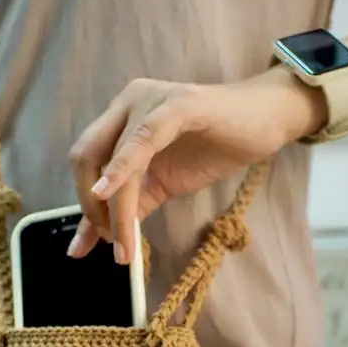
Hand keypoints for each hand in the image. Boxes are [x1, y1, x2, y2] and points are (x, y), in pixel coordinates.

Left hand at [68, 65, 324, 262]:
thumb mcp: (164, 183)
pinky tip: (111, 194)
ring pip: (112, 158)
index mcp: (121, 120)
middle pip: (85, 157)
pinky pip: (140, 140)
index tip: (89, 246)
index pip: (86, 163)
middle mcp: (128, 104)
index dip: (83, 206)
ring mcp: (150, 100)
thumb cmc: (215, 147)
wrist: (264, 122)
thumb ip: (132, 205)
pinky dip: (121, 170)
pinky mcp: (177, 105)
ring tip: (123, 244)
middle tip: (111, 242)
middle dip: (90, 207)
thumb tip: (100, 237)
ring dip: (114, 208)